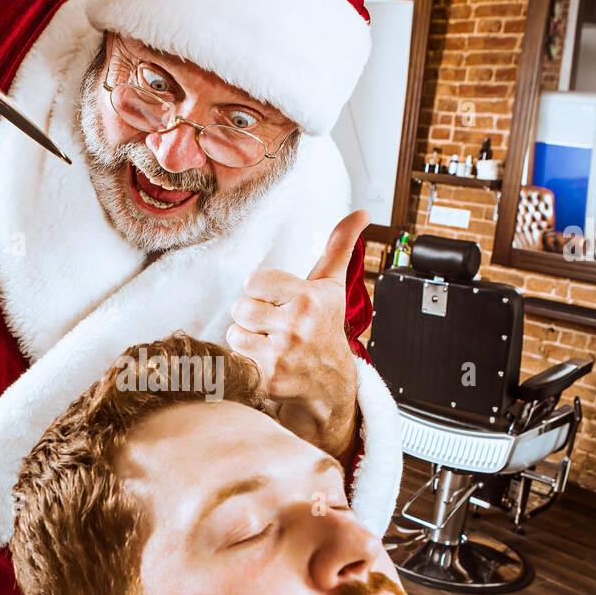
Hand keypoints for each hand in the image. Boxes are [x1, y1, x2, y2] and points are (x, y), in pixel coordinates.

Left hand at [226, 210, 369, 460]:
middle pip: (240, 307)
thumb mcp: (332, 286)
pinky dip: (245, 360)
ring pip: (234, 333)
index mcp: (308, 298)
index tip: (277, 301)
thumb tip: (361, 213)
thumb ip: (339, 246)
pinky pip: (234, 358)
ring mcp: (281, 355)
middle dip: (252, 316)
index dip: (261, 291)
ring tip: (269, 343)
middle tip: (273, 325)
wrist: (331, 381)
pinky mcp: (267, 378)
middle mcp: (296, 326)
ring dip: (247, 338)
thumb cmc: (325, 326)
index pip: (253, 281)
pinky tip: (266, 361)